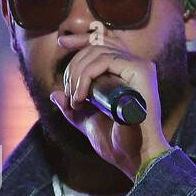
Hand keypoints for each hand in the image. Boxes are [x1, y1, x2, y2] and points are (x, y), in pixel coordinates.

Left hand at [50, 46, 170, 180]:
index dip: (81, 39)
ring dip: (77, 74)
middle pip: (97, 45)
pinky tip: (81, 97)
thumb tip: (55, 94)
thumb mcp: (86, 120)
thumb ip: (71, 107)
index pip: (104, 42)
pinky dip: (86, 76)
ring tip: (75, 101)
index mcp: (127, 73)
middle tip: (68, 93)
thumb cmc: (115, 142)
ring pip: (98, 52)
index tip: (61, 42)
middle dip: (73, 65)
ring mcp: (140, 66)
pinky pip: (105, 60)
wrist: (132, 156)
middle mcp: (136, 65)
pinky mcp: (141, 70)